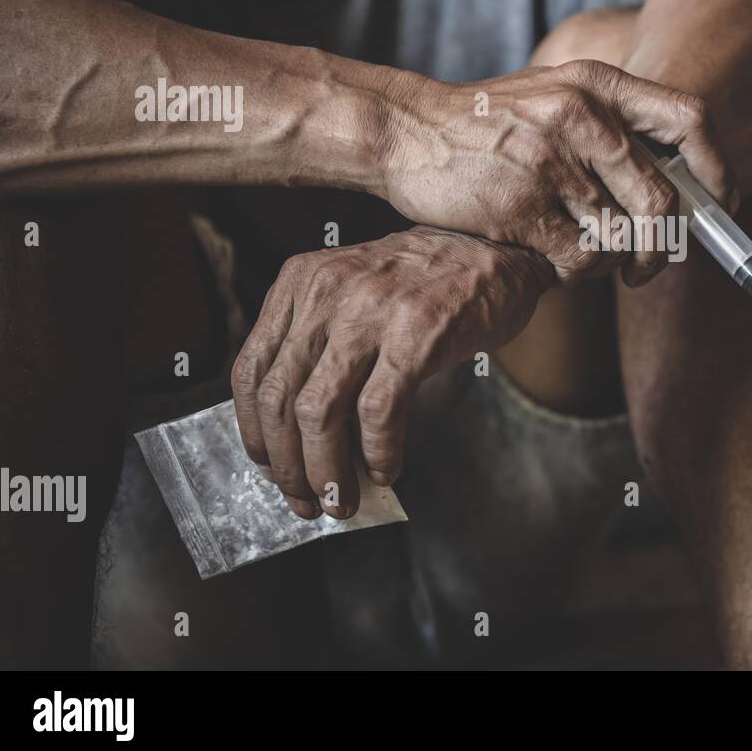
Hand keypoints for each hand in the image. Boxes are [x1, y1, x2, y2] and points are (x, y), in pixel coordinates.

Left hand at [230, 227, 551, 518]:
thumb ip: (322, 343)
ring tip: (342, 500)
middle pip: (279, 399)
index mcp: (301, 280)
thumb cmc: (431, 281)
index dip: (252, 432)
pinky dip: (378, 453)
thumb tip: (304, 437)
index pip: (250, 370)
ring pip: (320, 412)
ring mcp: (370, 311)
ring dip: (326, 470)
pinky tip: (386, 470)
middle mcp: (326, 291)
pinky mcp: (415, 334)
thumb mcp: (356, 290)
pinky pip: (378, 413)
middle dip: (287, 465)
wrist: (501, 250)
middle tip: (304, 500)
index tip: (268, 467)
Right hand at [378, 60, 735, 285]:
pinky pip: (579, 258)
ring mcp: (550, 160)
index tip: (718, 204)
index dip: (717, 169)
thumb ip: (613, 125)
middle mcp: (581, 116)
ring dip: (609, 260)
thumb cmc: (488, 123)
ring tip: (579, 251)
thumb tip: (679, 185)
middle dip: (663, 247)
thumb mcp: (555, 94)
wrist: (406, 131)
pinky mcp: (520, 204)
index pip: (690, 120)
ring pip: (620, 237)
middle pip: (661, 200)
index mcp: (597, 84)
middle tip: (647, 266)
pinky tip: (550, 256)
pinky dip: (574, 271)